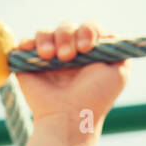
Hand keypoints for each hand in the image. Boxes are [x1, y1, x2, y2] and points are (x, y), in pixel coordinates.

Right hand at [14, 21, 129, 127]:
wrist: (69, 118)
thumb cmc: (96, 98)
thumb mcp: (119, 73)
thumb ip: (119, 49)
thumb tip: (109, 34)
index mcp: (90, 52)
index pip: (89, 27)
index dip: (88, 31)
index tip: (86, 47)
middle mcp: (69, 52)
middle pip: (67, 26)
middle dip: (67, 36)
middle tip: (67, 56)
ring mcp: (49, 58)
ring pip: (45, 33)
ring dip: (48, 39)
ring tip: (50, 57)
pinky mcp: (29, 64)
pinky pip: (25, 44)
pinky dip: (28, 44)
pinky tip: (38, 54)